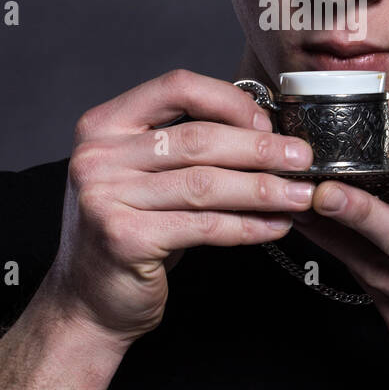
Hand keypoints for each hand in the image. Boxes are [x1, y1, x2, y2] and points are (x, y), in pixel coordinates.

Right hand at [44, 69, 313, 344]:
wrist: (86, 301)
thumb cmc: (128, 232)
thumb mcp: (143, 175)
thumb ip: (184, 146)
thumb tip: (264, 129)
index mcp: (104, 125)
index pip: (177, 88)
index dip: (230, 100)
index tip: (269, 120)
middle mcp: (98, 156)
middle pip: (198, 138)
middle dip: (261, 148)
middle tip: (302, 158)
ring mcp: (106, 197)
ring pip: (206, 183)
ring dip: (263, 189)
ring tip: (300, 195)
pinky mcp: (125, 238)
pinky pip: (204, 226)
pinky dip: (247, 226)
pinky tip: (274, 226)